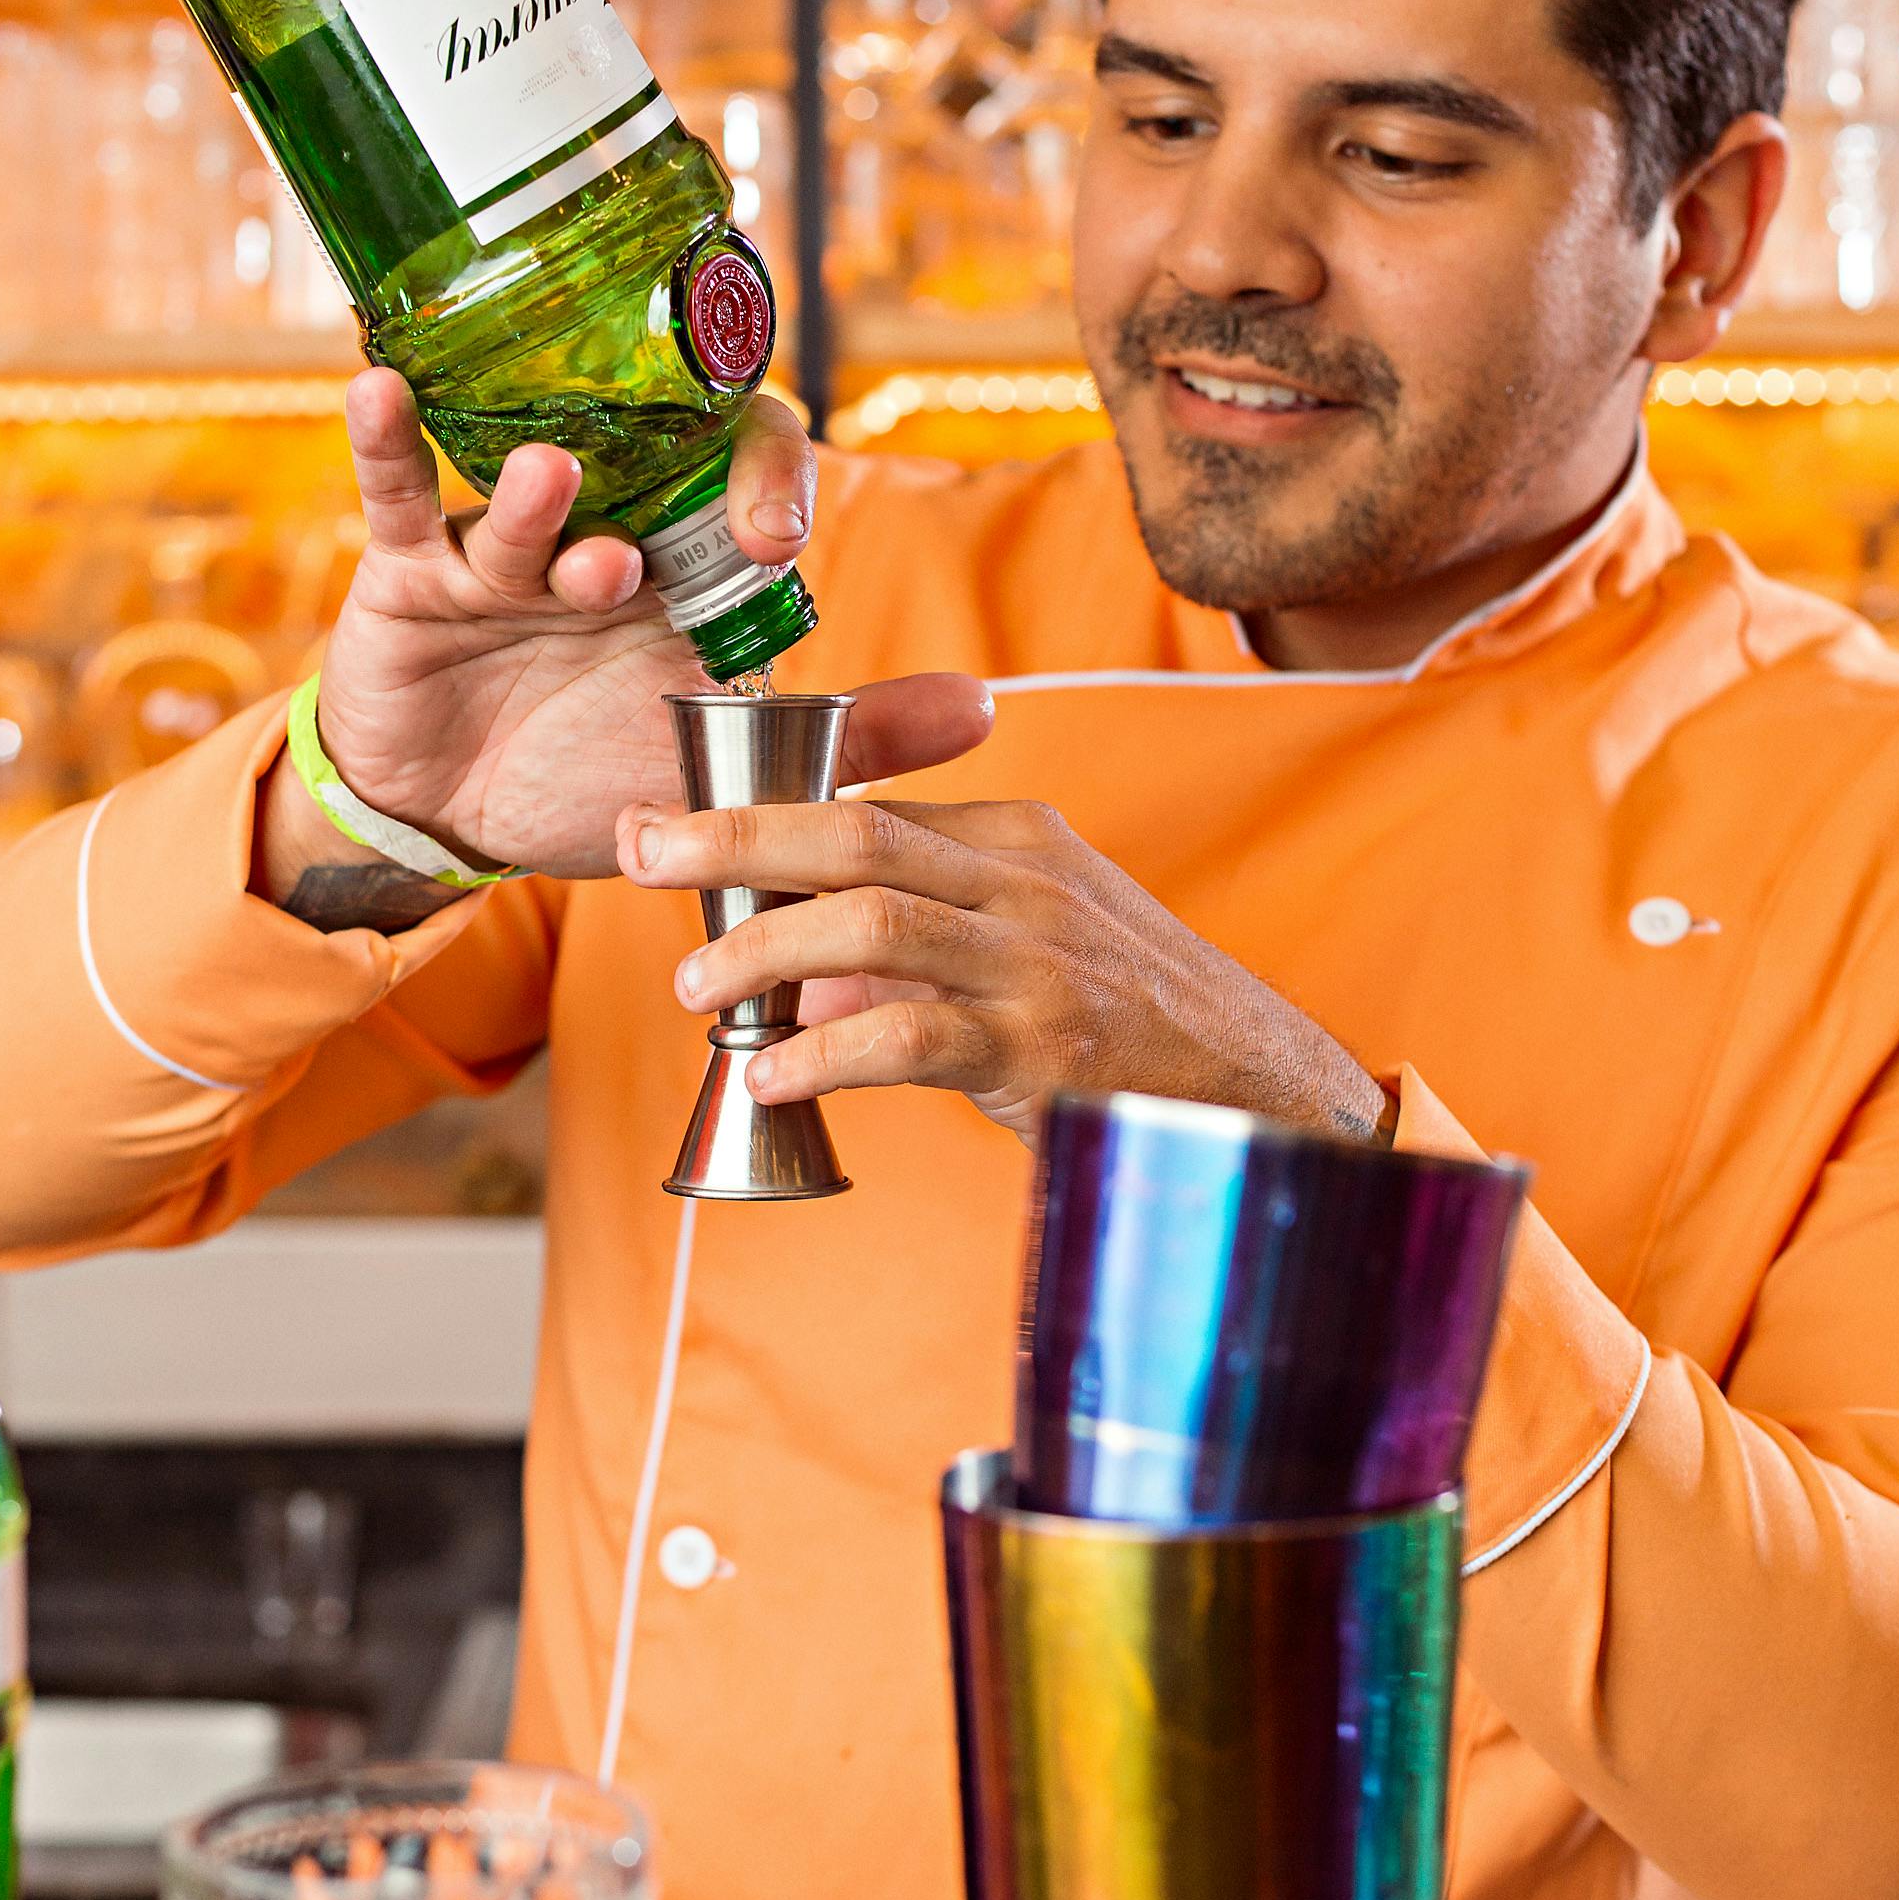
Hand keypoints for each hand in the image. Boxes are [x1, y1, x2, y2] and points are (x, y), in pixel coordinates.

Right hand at [261, 369, 991, 899]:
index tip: (774, 537)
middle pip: (633, 464)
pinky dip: (386, 440)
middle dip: (659, 475)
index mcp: (683, 570)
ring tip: (550, 486)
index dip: (765, 482)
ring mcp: (504, 549)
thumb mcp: (723, 767)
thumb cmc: (589, 773)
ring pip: (523, 499)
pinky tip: (382, 384)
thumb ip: (851, 734)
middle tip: (675, 522)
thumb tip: (988, 705)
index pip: (740, 476)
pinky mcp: (410, 573)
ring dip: (536, 497)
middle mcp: (600, 535)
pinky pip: (397, 493)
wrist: (452, 823)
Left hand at [619, 791, 1387, 1144]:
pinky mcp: (1043, 1046)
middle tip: (641, 855)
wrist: (1257, 1092)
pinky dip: (826, 1050)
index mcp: (1016, 838)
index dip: (752, 818)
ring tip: (697, 987)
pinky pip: (910, 1035)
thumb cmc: (1125, 1019)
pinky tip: (773, 1074)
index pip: (865, 807)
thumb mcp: (1030, 941)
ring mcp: (1037, 963)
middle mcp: (1026, 883)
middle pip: (854, 838)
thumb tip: (792, 974)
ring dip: (764, 951)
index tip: (665, 830)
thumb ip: (914, 946)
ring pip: (872, 924)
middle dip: (732, 841)